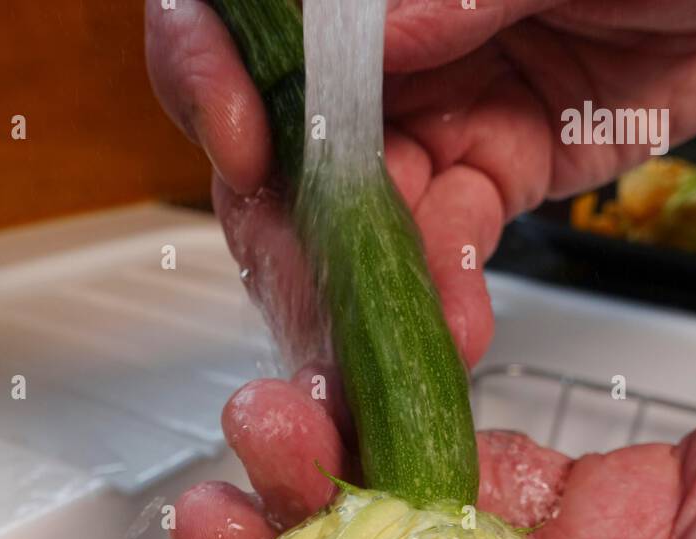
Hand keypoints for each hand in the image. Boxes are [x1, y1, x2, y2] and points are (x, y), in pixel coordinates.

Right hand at [146, 0, 695, 365]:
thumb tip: (372, 42)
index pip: (230, 11)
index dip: (207, 75)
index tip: (245, 142)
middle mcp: (379, 41)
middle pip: (277, 139)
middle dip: (284, 227)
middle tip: (311, 292)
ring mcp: (431, 111)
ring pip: (354, 217)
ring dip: (363, 291)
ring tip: (389, 347)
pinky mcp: (488, 171)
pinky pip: (442, 247)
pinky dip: (440, 298)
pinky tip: (451, 330)